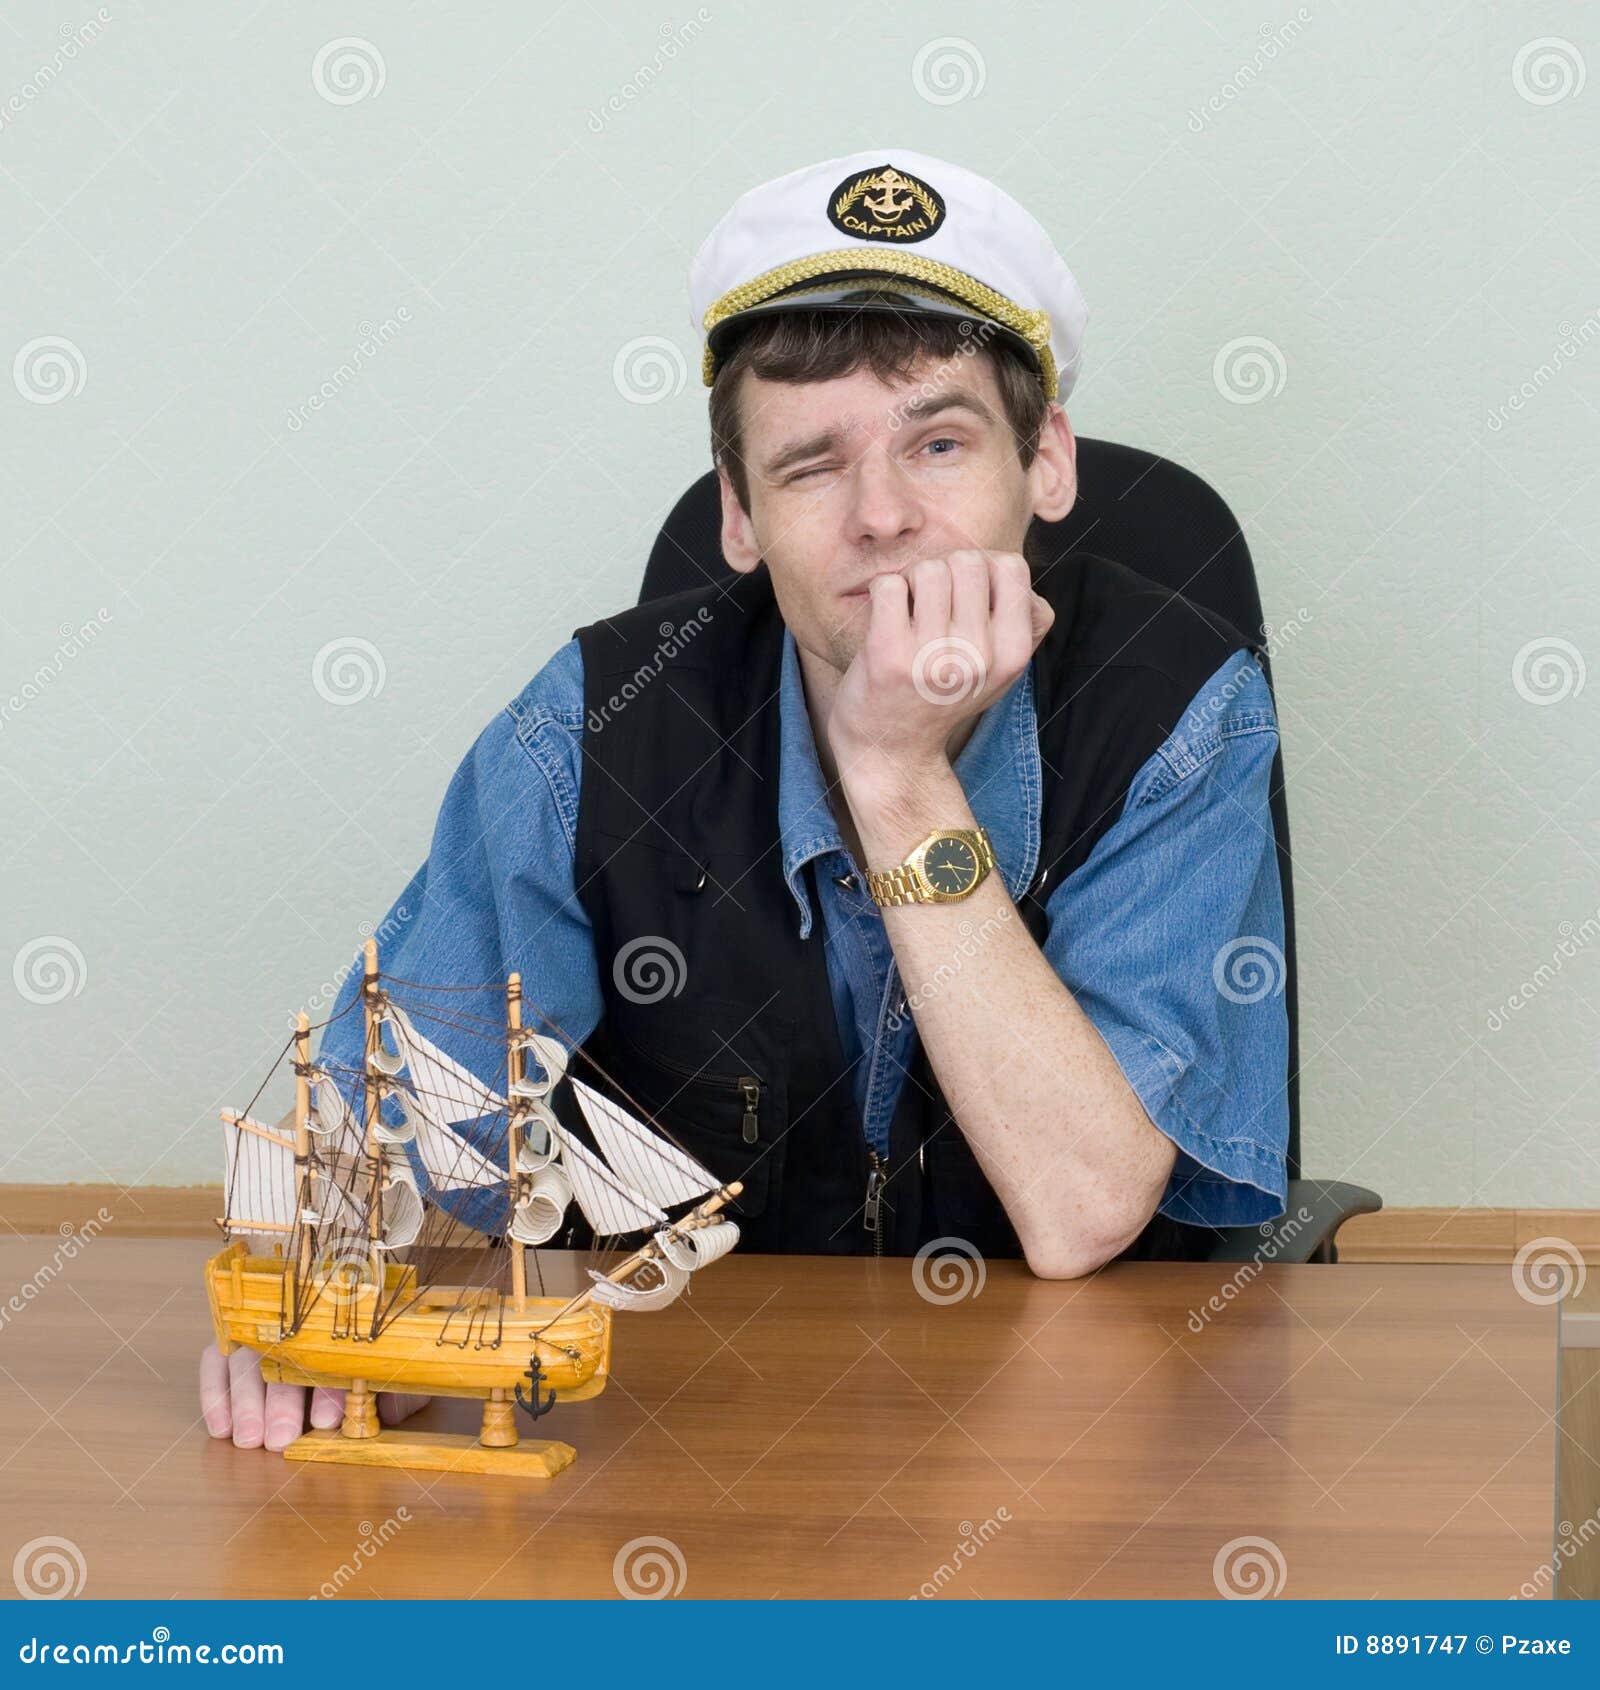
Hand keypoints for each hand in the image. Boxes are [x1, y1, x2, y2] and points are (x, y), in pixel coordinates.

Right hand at [198, 1341, 429, 1449]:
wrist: (343, 1298)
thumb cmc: (370, 1358)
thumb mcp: (394, 1372)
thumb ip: (401, 1389)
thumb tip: (392, 1412)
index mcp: (341, 1329)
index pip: (331, 1357)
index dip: (327, 1391)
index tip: (326, 1423)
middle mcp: (299, 1324)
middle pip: (284, 1358)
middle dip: (282, 1401)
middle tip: (280, 1439)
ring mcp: (262, 1330)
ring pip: (247, 1359)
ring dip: (247, 1401)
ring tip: (250, 1440)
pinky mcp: (232, 1339)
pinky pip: (215, 1359)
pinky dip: (215, 1392)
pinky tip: (222, 1428)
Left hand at [829, 551, 1053, 788]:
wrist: (894, 750)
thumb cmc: (945, 694)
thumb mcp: (1001, 669)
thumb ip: (1024, 622)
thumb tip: (1015, 575)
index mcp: (1013, 654)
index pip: (1012, 567)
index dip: (984, 568)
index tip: (965, 596)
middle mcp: (979, 657)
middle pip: (967, 560)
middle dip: (945, 570)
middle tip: (930, 604)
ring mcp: (933, 657)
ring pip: (927, 568)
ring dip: (911, 581)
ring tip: (908, 612)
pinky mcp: (888, 656)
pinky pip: (889, 585)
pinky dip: (882, 592)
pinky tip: (884, 619)